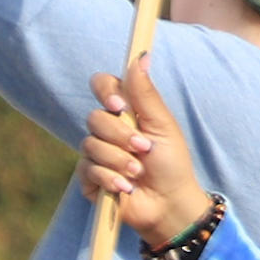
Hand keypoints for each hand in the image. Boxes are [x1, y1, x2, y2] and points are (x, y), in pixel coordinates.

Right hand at [78, 54, 212, 252]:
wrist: (169, 203)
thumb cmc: (171, 162)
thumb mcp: (162, 125)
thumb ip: (146, 94)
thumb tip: (140, 56)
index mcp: (126, 111)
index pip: (103, 85)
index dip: (105, 90)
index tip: (118, 104)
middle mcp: (107, 129)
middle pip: (94, 118)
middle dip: (120, 135)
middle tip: (143, 148)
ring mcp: (96, 153)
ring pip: (91, 145)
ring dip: (119, 160)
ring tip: (138, 172)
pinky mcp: (89, 178)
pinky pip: (88, 170)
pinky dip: (110, 179)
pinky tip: (126, 187)